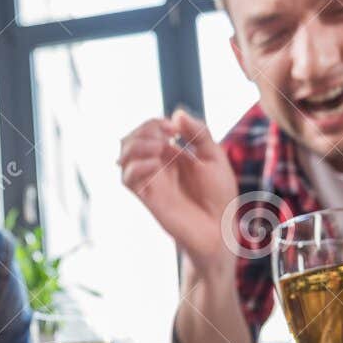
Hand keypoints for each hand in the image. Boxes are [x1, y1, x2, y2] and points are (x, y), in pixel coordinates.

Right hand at [118, 109, 240, 271]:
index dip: (154, 122)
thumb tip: (176, 113)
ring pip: (123, 157)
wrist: (219, 229)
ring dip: (137, 145)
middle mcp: (156, 167)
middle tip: (165, 135)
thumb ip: (199, 134)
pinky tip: (155, 164)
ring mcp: (150, 182)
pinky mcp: (148, 198)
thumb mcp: (214, 157)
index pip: (148, 130)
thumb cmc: (219, 197)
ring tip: (159, 148)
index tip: (173, 127)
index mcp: (171, 155)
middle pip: (130, 140)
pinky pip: (128, 179)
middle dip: (144, 130)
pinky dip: (136, 166)